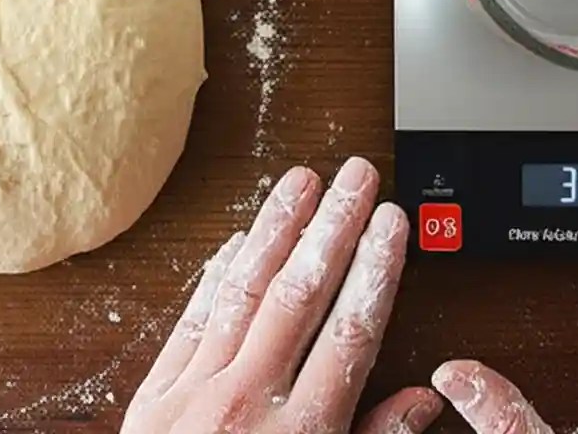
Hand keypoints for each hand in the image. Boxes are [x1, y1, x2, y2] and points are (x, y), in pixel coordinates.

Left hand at [123, 157, 443, 433]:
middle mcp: (248, 403)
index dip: (376, 269)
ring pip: (243, 292)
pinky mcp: (155, 397)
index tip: (393, 222)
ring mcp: (195, 394)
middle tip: (356, 175)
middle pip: (300, 295)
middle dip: (334, 226)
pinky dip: (217, 276)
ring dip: (275, 229)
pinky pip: (192, 321)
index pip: (350, 332)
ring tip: (300, 180)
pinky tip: (240, 240)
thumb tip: (422, 401)